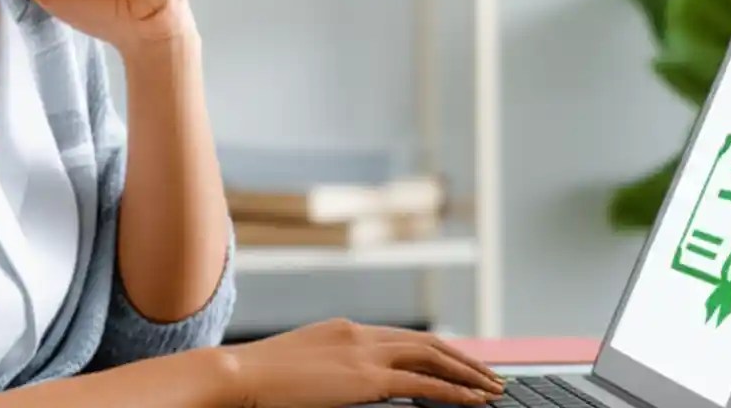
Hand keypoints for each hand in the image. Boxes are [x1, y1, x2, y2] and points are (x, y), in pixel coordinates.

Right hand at [220, 318, 506, 407]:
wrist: (237, 375)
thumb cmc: (256, 381)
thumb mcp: (299, 368)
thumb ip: (327, 369)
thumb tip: (341, 384)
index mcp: (344, 329)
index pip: (401, 337)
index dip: (434, 350)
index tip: (456, 362)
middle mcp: (359, 334)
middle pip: (425, 342)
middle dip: (462, 359)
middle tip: (489, 375)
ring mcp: (363, 353)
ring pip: (432, 357)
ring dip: (467, 373)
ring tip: (493, 388)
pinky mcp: (364, 378)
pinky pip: (422, 384)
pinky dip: (453, 391)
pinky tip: (474, 401)